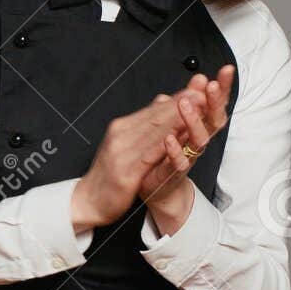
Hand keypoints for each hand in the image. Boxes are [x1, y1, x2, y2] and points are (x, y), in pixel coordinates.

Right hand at [70, 84, 210, 233]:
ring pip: (153, 132)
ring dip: (177, 119)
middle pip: (155, 117)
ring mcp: (121, 153)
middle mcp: (120, 136)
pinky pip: (148, 156)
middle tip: (202, 93)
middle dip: (180, 104)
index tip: (196, 89)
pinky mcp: (125, 173)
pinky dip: (165, 145)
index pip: (152, 110)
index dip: (176, 99)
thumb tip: (162, 102)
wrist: (88, 200)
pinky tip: (178, 138)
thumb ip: (144, 125)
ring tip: (195, 110)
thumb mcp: (125, 145)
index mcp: (122, 128)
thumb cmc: (109, 174)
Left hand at [139, 65, 234, 233]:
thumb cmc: (167, 149)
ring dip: (193, 120)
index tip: (226, 70)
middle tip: (211, 86)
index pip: (213, 104)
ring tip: (186, 103)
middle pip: (213, 119)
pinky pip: (178, 162)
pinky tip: (170, 138)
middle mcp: (197, 140)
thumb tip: (197, 79)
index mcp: (198, 125)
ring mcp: (188, 157)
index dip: (222, 88)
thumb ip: (185, 100)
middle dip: (214, 101)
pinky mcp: (174, 173)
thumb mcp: (175, 119)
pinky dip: (175, 150)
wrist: (155, 185)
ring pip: (198, 139)